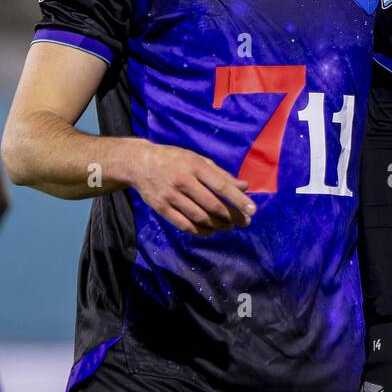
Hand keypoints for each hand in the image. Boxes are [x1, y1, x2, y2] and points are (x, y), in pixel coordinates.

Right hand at [128, 141, 253, 236]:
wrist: (139, 163)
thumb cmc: (175, 159)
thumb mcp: (198, 160)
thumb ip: (221, 174)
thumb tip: (245, 186)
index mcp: (195, 166)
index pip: (221, 186)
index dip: (238, 200)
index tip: (252, 210)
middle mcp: (183, 181)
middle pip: (212, 205)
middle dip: (231, 216)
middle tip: (243, 222)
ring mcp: (170, 195)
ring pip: (199, 217)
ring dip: (218, 225)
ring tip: (229, 227)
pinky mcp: (160, 208)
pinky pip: (183, 224)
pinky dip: (200, 231)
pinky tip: (210, 231)